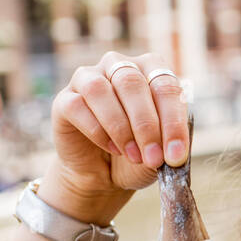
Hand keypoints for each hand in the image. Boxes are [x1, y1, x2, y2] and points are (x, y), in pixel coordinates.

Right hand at [50, 51, 191, 206]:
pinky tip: (112, 148)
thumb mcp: (160, 152)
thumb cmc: (138, 155)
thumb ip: (168, 145)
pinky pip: (77, 106)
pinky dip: (97, 131)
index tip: (176, 155)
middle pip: (132, 82)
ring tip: (133, 155)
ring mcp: (88, 79)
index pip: (165, 85)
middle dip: (146, 125)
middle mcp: (118, 66)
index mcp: (150, 70)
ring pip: (100, 89)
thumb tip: (173, 153)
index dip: (173, 121)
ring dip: (120, 126)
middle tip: (153, 157)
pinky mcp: (64, 99)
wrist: (103, 173)